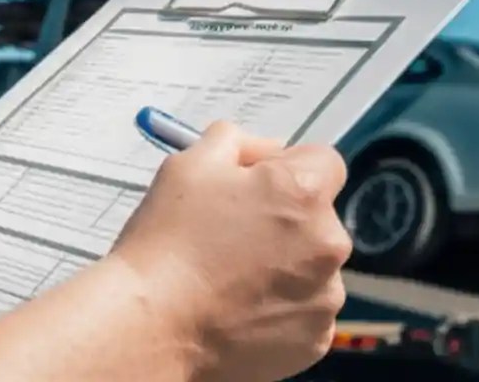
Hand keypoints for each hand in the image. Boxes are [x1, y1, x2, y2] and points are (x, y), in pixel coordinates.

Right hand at [112, 122, 350, 381]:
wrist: (151, 326)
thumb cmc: (167, 243)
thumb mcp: (190, 163)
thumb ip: (236, 141)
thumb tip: (261, 150)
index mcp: (303, 192)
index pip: (323, 161)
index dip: (287, 166)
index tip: (256, 183)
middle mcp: (328, 243)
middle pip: (318, 216)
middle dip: (284, 218)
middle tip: (233, 231)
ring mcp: (325, 297)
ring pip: (311, 265)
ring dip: (284, 263)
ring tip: (230, 275)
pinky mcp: (315, 339)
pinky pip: (305, 308)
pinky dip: (280, 306)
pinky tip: (238, 306)